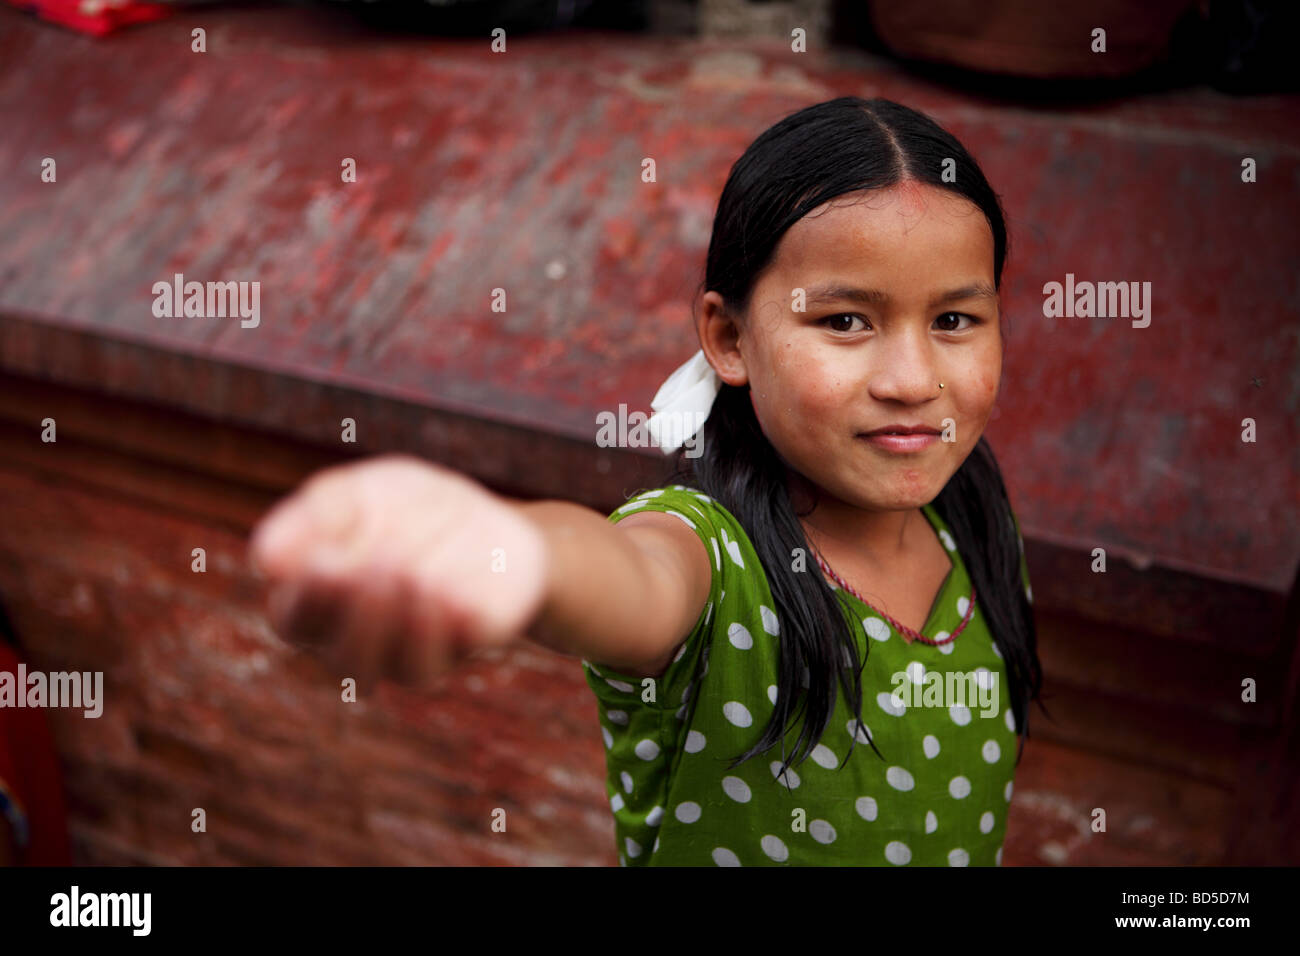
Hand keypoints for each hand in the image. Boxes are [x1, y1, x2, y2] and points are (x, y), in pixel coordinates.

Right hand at [248, 453, 548, 691]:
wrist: (491, 521)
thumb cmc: (409, 509)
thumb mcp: (362, 494)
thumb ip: (316, 517)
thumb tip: (264, 558)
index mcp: (321, 602)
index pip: (294, 619)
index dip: (305, 598)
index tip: (325, 561)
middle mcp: (360, 639)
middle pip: (342, 657)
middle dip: (358, 614)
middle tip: (380, 568)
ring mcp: (409, 652)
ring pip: (392, 668)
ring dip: (398, 625)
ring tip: (412, 577)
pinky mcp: (459, 649)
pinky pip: (439, 661)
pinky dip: (439, 631)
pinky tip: (446, 594)